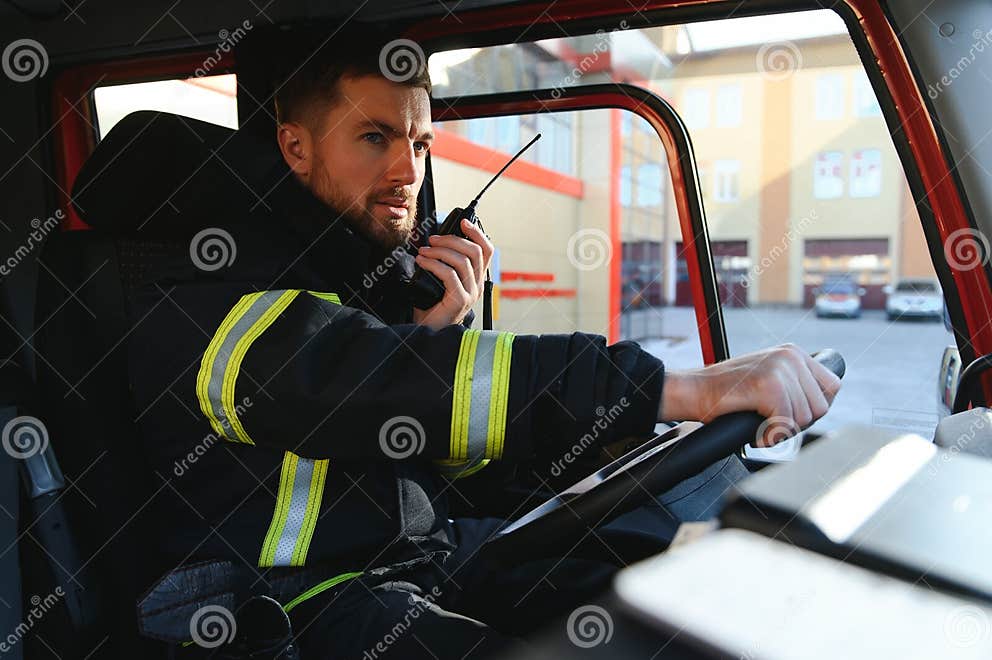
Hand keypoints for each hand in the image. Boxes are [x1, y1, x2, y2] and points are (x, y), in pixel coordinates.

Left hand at [412, 218, 493, 330]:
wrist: (427, 332)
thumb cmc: (431, 306)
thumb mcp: (441, 280)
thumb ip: (444, 263)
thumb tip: (435, 241)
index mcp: (476, 279)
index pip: (487, 251)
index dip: (477, 233)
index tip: (463, 222)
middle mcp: (477, 286)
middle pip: (475, 252)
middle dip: (452, 239)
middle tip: (432, 239)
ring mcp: (470, 294)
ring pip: (462, 261)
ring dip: (439, 251)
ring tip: (423, 251)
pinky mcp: (459, 300)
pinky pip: (450, 274)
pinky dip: (434, 263)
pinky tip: (422, 262)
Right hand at [659, 344, 841, 446]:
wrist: (692, 391)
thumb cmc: (725, 392)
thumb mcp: (766, 377)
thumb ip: (794, 384)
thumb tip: (823, 403)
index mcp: (793, 352)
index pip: (832, 386)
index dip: (814, 409)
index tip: (791, 416)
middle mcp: (790, 356)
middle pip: (820, 407)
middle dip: (796, 423)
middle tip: (769, 422)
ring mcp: (779, 369)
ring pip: (804, 419)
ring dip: (781, 431)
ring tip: (758, 424)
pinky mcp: (768, 387)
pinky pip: (785, 425)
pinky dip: (769, 436)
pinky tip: (755, 431)